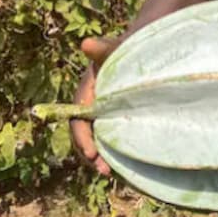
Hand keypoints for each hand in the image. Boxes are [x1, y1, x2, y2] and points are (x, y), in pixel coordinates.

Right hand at [70, 37, 122, 176]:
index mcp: (85, 93)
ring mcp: (101, 115)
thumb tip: (86, 43)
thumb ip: (103, 49)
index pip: (77, 118)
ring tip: (112, 173)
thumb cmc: (125, 50)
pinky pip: (108, 139)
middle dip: (90, 153)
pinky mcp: (114, 121)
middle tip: (104, 170)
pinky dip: (112, 152)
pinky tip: (125, 165)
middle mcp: (89, 106)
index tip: (91, 152)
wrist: (140, 52)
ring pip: (95, 140)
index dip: (82, 136)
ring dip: (100, 158)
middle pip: (84, 134)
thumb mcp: (115, 49)